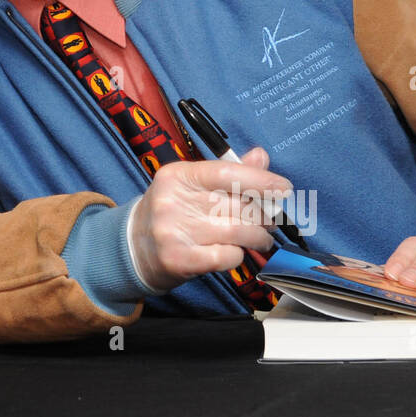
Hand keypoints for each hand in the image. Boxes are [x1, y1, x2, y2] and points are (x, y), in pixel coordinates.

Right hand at [129, 147, 290, 292]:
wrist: (132, 248)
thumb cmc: (171, 213)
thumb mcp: (192, 185)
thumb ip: (228, 172)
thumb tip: (261, 157)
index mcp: (178, 175)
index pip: (226, 173)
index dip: (260, 180)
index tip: (283, 188)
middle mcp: (173, 200)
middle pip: (236, 204)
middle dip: (263, 214)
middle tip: (271, 219)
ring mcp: (173, 231)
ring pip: (237, 231)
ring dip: (258, 236)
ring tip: (261, 237)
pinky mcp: (178, 259)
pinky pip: (226, 256)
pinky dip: (238, 255)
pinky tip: (234, 252)